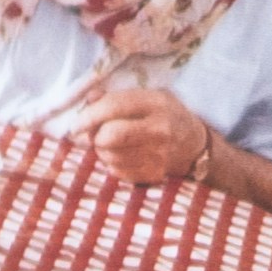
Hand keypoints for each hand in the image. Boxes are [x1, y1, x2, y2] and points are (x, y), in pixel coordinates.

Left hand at [65, 80, 212, 190]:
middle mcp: (160, 129)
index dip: (89, 116)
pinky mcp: (155, 174)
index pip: (114, 107)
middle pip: (111, 135)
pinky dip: (111, 164)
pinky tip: (120, 155)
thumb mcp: (147, 96)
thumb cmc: (164, 115)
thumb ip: (116, 96)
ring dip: (101, 150)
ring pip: (111, 155)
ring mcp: (159, 154)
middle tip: (94, 134)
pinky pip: (118, 171)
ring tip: (108, 144)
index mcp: (156, 103)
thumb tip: (89, 100)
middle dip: (94, 136)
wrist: (194, 146)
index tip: (76, 124)